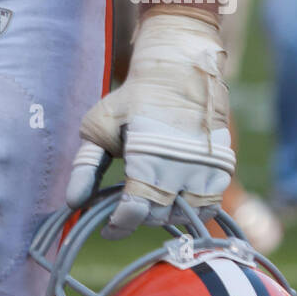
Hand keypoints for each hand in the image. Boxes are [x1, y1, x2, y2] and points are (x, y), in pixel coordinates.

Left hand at [66, 7, 234, 237]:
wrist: (179, 67)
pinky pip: (209, 205)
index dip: (118, 225)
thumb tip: (74, 201)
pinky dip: (192, 208)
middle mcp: (181, 168)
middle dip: (139, 214)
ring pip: (186, 216)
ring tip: (152, 198)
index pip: (135, 211)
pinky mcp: (223, 167)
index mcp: (149, 158)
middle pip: (158, 216)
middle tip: (128, 202)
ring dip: (166, 214)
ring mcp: (206, 169)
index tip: (108, 227)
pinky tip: (175, 196)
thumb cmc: (134, 97)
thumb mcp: (100, 123)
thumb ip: (86, 164)